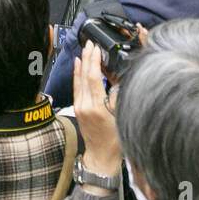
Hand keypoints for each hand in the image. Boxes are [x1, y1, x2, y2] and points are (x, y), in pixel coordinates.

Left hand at [72, 44, 121, 184]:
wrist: (101, 156)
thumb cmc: (114, 141)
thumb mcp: (122, 116)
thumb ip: (118, 96)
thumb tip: (116, 76)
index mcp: (97, 107)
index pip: (93, 77)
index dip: (94, 60)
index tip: (96, 48)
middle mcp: (85, 105)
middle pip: (84, 75)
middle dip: (87, 57)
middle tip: (90, 43)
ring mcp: (79, 107)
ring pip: (79, 80)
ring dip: (82, 63)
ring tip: (85, 49)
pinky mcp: (78, 108)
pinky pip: (76, 86)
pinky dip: (77, 74)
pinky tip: (78, 64)